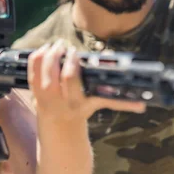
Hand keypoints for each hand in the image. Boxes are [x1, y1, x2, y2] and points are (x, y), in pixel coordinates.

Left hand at [28, 40, 145, 127]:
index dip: (72, 64)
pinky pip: (31, 72)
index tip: (77, 55)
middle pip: (54, 74)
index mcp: (78, 102)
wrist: (60, 127)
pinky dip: (35, 58)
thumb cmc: (82, 110)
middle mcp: (61, 100)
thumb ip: (119, 102)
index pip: (72, 79)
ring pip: (41, 72)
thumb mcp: (98, 104)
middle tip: (66, 48)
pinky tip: (43, 50)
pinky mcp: (34, 92)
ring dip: (47, 55)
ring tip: (55, 46)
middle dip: (60, 57)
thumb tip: (142, 106)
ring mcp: (46, 97)